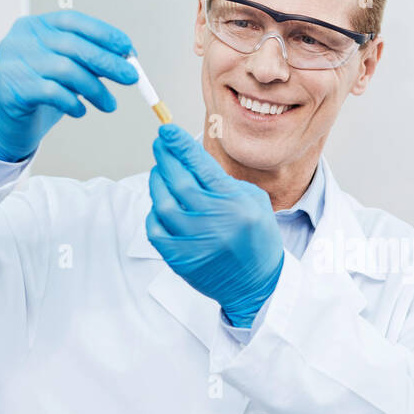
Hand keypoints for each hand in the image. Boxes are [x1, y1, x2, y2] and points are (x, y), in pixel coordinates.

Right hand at [0, 12, 138, 162]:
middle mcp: (22, 38)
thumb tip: (127, 59)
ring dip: (95, 89)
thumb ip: (90, 59)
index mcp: (36, 25)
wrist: (9, 120)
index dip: (104, 33)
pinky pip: (53, 93)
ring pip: (66, 70)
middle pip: (73, 45)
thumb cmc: (43, 90)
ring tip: (110, 105)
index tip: (128, 49)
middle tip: (131, 78)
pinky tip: (80, 111)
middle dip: (107, 62)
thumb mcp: (67, 69)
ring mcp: (15, 61)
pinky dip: (73, 103)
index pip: (73, 21)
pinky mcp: (14, 87)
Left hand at [146, 124, 283, 327]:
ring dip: (157, 181)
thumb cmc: (257, 237)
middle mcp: (214, 221)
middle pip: (177, 180)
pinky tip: (162, 204)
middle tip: (161, 144)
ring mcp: (194, 241)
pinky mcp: (180, 258)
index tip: (166, 130)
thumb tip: (190, 158)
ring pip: (162, 202)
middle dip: (165, 156)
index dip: (180, 145)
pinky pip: (155, 228)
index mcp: (234, 203)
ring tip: (161, 172)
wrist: (258, 284)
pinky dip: (155, 212)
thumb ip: (223, 181)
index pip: (201, 166)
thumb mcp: (253, 200)